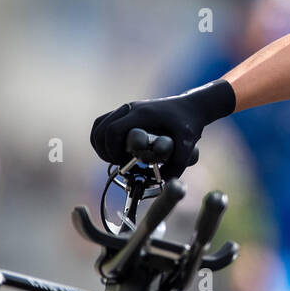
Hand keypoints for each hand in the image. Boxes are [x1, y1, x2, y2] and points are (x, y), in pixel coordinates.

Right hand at [90, 80, 234, 178]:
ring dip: (101, 145)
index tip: (125, 163)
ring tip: (116, 159)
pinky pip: (102, 123)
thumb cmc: (189, 125)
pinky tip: (114, 151)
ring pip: (98, 126)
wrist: (191, 107)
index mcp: (141, 114)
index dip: (112, 151)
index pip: (112, 131)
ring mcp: (126, 108)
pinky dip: (102, 138)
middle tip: (120, 164)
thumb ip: (177, 164)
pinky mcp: (125, 112)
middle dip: (105, 151)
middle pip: (100, 130)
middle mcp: (130, 108)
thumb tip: (163, 182)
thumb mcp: (187, 144)